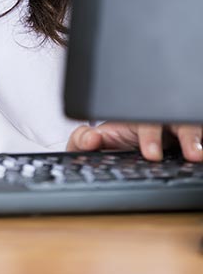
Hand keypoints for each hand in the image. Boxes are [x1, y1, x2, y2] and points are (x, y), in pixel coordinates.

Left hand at [66, 122, 202, 161]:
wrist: (121, 147)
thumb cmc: (112, 141)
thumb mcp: (95, 140)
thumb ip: (83, 139)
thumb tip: (89, 139)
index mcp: (137, 118)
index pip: (146, 120)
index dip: (152, 136)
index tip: (152, 154)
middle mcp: (161, 121)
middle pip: (178, 120)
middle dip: (186, 135)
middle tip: (191, 154)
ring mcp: (177, 130)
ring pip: (192, 126)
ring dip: (198, 138)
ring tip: (199, 155)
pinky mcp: (188, 140)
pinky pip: (198, 136)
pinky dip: (201, 143)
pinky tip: (201, 154)